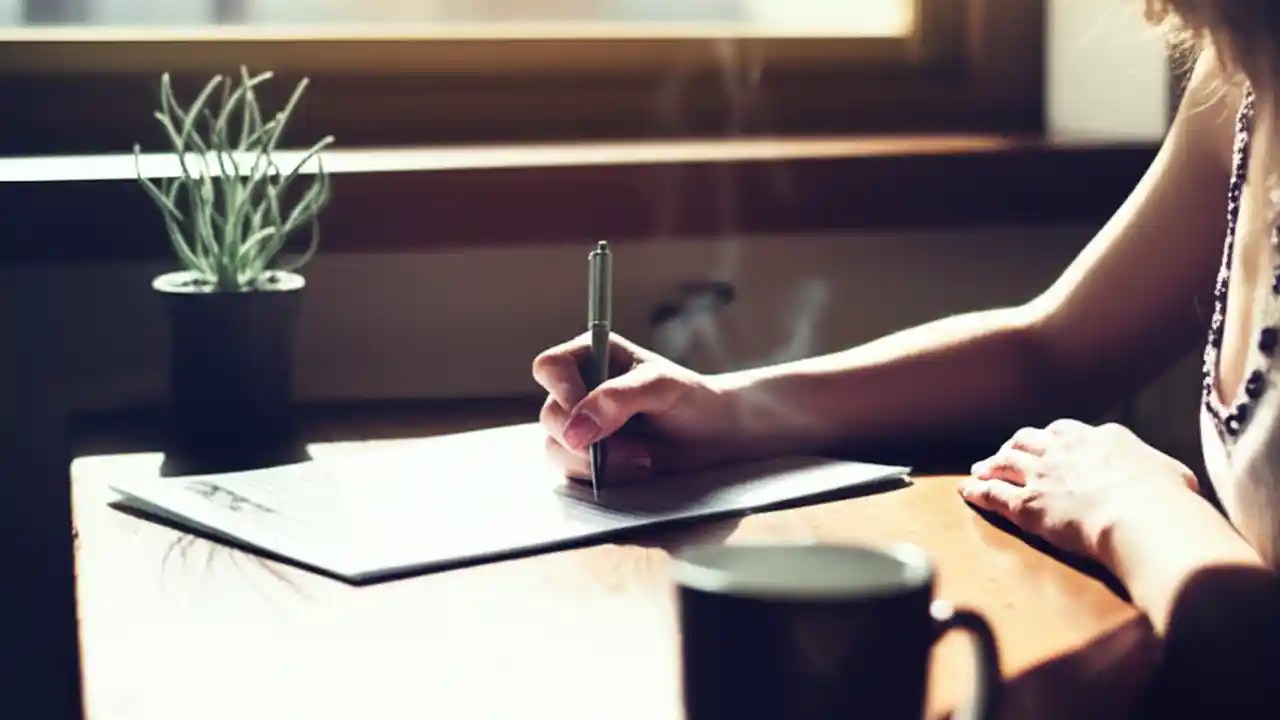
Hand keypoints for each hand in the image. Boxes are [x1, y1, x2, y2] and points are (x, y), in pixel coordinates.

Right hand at [532, 333, 740, 482]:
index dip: (562, 391)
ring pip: (556, 449)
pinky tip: (636, 469)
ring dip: (597, 462)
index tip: (590, 414)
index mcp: (592, 356)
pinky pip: (573, 474)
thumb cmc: (690, 399)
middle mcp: (579, 390)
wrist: (714, 435)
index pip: (550, 367)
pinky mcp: (588, 459)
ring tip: (642, 459)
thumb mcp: (661, 387)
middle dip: (588, 438)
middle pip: (550, 415)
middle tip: (632, 446)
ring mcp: (581, 427)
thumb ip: (618, 398)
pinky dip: (603, 478)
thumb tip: (576, 429)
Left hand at [961, 419, 1198, 566]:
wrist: (1143, 516)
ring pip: (1006, 462)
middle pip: (1030, 439)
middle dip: (1016, 445)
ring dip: (991, 465)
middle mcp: (1066, 449)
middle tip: (1007, 452)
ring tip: (980, 469)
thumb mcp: (1173, 474)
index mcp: (1102, 438)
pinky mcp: (1026, 504)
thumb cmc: (1168, 501)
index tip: (1048, 443)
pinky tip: (967, 491)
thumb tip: (1174, 483)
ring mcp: (1042, 474)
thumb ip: (1162, 473)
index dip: (1054, 438)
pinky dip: (978, 491)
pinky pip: (993, 494)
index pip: (1068, 431)